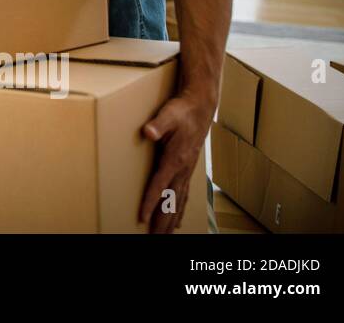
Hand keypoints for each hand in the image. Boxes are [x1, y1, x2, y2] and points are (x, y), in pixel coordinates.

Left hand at [138, 88, 214, 232]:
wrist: (200, 107)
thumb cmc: (182, 110)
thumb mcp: (168, 114)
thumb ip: (158, 124)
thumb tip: (148, 131)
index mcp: (175, 159)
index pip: (160, 185)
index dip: (151, 202)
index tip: (143, 217)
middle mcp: (183, 169)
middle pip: (171, 201)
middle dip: (162, 220)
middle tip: (154, 237)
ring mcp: (187, 170)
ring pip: (179, 201)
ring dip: (171, 219)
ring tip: (164, 235)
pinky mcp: (188, 168)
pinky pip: (184, 194)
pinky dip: (180, 209)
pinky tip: (177, 220)